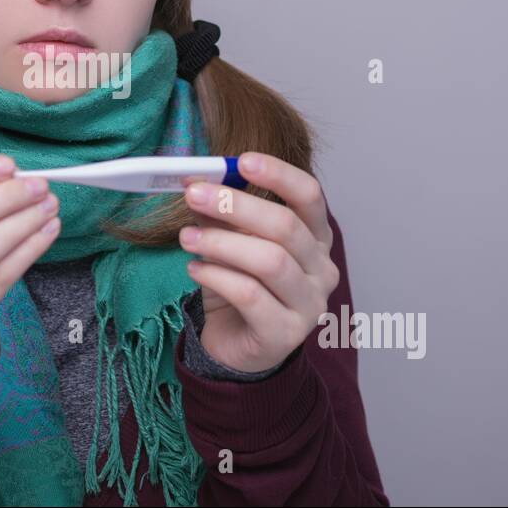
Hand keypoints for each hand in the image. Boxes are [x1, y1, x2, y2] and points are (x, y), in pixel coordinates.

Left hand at [178, 151, 338, 373]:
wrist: (237, 346)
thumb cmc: (239, 286)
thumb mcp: (230, 241)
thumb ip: (220, 213)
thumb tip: (196, 179)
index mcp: (314, 237)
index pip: (309, 196)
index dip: (278, 174)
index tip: (241, 160)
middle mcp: (321, 268)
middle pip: (285, 226)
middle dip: (235, 205)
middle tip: (194, 195)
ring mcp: (309, 303)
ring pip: (269, 261)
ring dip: (221, 243)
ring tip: (186, 238)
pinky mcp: (285, 333)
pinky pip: (250, 295)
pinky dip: (216, 276)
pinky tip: (194, 269)